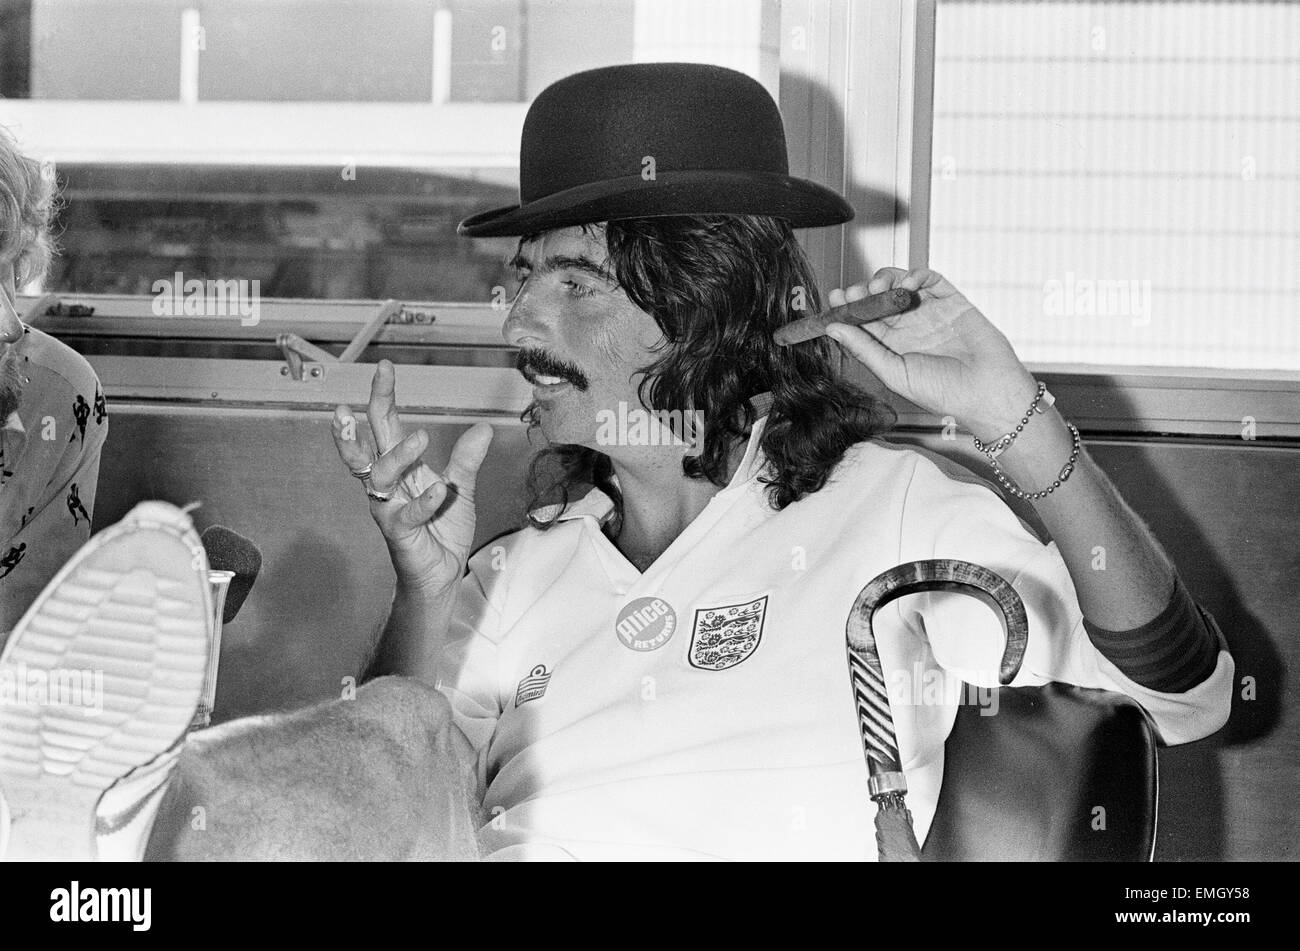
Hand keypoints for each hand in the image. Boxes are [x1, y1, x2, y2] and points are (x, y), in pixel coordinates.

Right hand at [331, 360, 493, 593]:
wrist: (443, 575)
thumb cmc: (442, 529)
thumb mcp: (460, 488)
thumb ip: (467, 459)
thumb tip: (482, 426)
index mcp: (400, 466)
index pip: (385, 425)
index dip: (383, 396)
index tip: (384, 367)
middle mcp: (387, 484)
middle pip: (367, 447)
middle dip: (357, 423)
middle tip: (358, 399)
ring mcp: (390, 509)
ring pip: (378, 478)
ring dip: (397, 456)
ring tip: (420, 437)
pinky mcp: (400, 534)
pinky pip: (406, 515)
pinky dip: (423, 502)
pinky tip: (438, 491)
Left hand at [824, 268, 1037, 440]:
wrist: (987, 393)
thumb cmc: (942, 393)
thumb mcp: (895, 373)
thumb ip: (865, 350)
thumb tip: (832, 329)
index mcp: (891, 347)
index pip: (862, 322)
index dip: (847, 308)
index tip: (835, 298)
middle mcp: (908, 327)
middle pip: (877, 299)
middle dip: (863, 291)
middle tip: (855, 292)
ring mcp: (929, 312)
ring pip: (899, 285)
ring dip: (886, 279)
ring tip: (880, 287)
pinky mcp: (951, 300)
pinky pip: (930, 279)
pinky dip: (916, 275)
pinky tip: (907, 284)